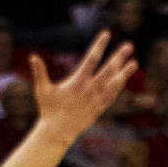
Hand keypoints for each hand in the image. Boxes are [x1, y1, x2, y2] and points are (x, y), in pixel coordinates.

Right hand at [31, 32, 137, 147]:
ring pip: (114, 83)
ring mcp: (97, 100)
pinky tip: (123, 79)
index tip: (107, 34)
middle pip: (108, 69)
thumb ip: (40, 72)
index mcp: (78, 82)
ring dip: (125, 72)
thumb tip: (32, 56)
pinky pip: (112, 95)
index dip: (99, 45)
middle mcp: (90, 90)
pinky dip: (119, 86)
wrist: (58, 132)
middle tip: (129, 45)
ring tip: (134, 63)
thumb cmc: (48, 110)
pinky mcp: (99, 109)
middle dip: (119, 56)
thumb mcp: (42, 90)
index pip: (91, 59)